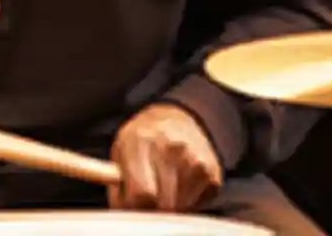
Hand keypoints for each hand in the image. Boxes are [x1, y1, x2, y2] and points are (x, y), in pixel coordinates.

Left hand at [109, 104, 223, 212]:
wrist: (174, 120)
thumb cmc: (141, 142)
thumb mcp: (120, 152)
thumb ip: (118, 183)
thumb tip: (124, 211)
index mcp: (141, 141)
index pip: (142, 193)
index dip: (135, 206)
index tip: (132, 204)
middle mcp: (172, 147)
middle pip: (164, 203)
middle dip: (152, 207)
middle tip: (146, 198)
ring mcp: (196, 159)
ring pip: (181, 207)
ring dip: (170, 205)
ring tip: (162, 186)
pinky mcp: (213, 172)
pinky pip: (197, 204)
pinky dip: (186, 201)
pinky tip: (178, 184)